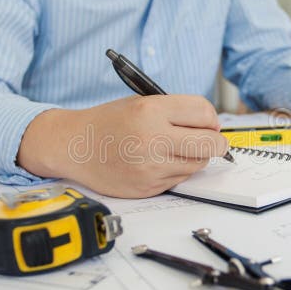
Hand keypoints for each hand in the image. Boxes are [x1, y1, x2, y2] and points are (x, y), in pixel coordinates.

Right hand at [17, 95, 228, 197]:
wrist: (74, 146)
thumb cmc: (109, 122)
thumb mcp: (141, 102)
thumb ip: (176, 111)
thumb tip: (213, 126)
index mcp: (151, 110)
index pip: (205, 113)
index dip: (211, 119)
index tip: (208, 123)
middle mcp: (153, 139)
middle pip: (211, 144)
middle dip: (216, 142)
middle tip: (210, 140)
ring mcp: (151, 167)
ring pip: (198, 164)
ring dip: (195, 157)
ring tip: (175, 149)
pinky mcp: (148, 187)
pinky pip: (180, 179)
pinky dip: (177, 171)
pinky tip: (159, 162)